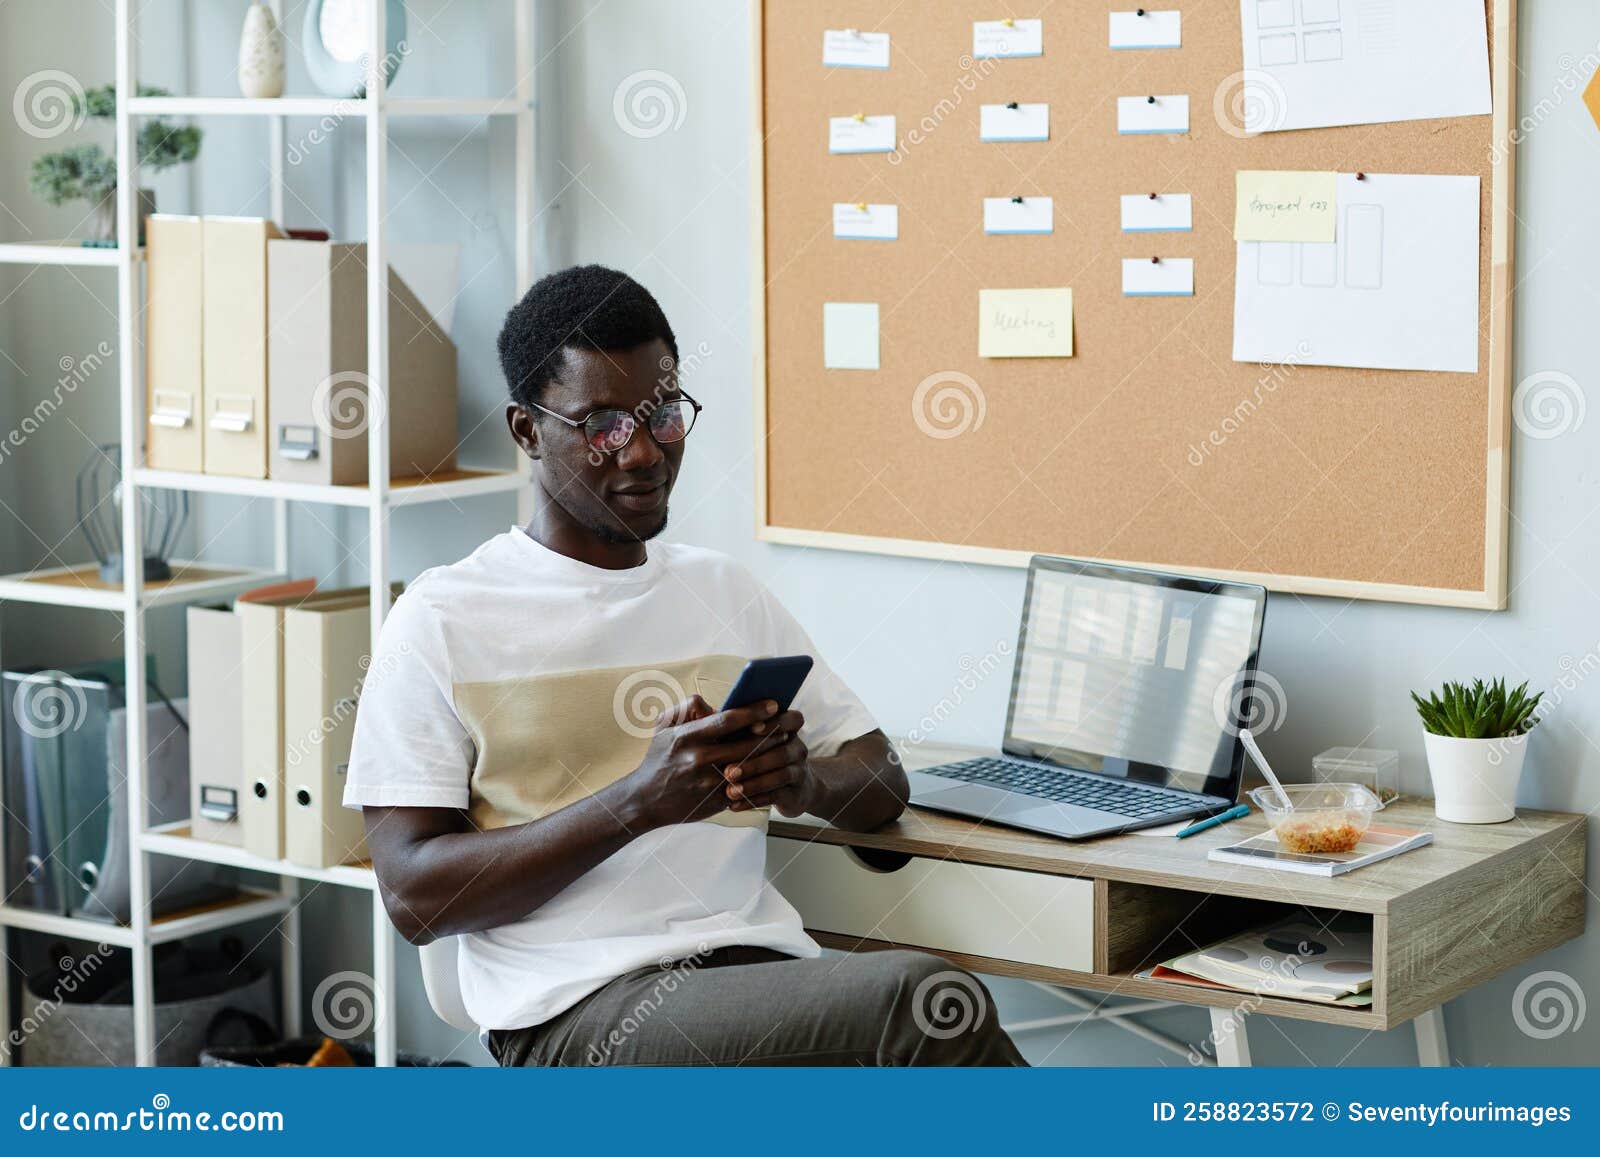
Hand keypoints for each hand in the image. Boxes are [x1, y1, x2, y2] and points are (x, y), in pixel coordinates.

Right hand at [622, 695, 784, 829]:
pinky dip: (762, 777)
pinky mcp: (715, 801)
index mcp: (686, 737)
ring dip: (770, 753)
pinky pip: (745, 787)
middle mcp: (698, 759)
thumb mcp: (664, 727)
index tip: (773, 704)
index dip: (753, 711)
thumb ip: (688, 708)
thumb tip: (715, 704)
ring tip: (785, 742)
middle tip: (787, 722)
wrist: (644, 801)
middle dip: (770, 732)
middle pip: (745, 743)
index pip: (727, 719)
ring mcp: (708, 782)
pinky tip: (774, 768)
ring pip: (749, 765)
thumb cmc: (658, 759)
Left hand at [723, 709, 813, 817]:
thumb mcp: (745, 736)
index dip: (773, 723)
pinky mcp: (794, 792)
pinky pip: (775, 796)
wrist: (789, 789)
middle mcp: (796, 746)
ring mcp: (798, 769)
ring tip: (729, 791)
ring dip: (752, 782)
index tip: (751, 728)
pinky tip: (733, 805)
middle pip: (780, 748)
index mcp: (786, 727)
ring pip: (779, 774)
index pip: (789, 718)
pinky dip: (753, 800)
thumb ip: (726, 720)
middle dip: (752, 759)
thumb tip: (698, 704)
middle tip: (727, 770)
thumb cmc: (756, 755)